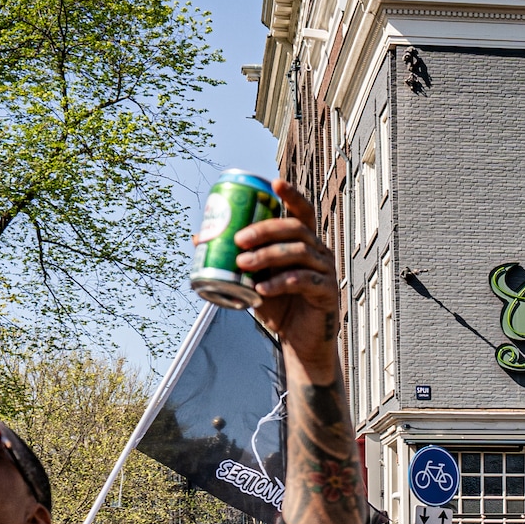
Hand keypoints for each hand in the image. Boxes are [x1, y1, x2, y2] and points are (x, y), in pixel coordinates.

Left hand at [235, 178, 341, 377]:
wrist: (299, 341)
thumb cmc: (278, 307)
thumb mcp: (252, 279)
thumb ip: (233, 258)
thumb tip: (198, 238)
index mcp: (303, 243)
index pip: (302, 212)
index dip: (291, 195)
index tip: (274, 183)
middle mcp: (318, 252)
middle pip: (295, 229)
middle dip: (266, 229)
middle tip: (239, 239)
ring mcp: (325, 271)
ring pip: (298, 253)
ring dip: (267, 256)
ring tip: (243, 265)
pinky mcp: (326, 292)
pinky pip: (304, 281)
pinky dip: (280, 283)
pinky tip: (262, 289)